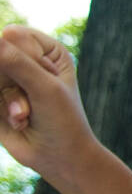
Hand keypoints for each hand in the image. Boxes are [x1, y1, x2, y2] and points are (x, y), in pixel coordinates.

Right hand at [0, 25, 101, 183]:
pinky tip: (18, 122)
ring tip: (25, 116)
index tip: (45, 82)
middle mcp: (26, 60)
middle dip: (11, 86)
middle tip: (32, 106)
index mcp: (47, 50)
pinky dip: (0, 110)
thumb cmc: (63, 121)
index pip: (12, 36)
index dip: (22, 60)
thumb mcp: (45, 88)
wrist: (59, 158)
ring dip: (6, 101)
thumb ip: (16, 62)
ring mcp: (8, 79)